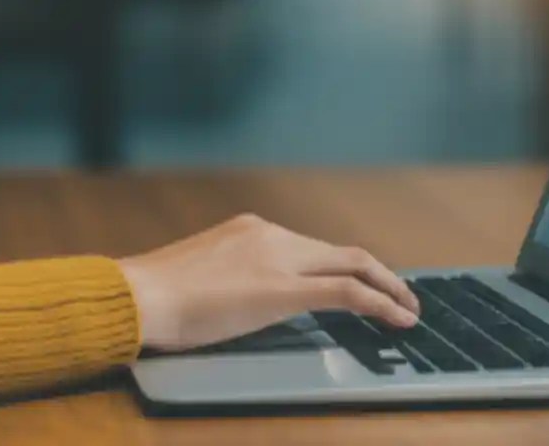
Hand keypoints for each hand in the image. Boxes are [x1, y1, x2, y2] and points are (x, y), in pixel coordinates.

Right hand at [117, 214, 419, 350]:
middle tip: (402, 295)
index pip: (310, 246)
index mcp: (249, 229)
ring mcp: (279, 258)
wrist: (140, 295)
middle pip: (342, 251)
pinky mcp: (284, 289)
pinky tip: (398, 318)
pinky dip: (381, 303)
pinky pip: (348, 292)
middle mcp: (270, 234)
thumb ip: (229, 277)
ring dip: (388, 288)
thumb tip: (242, 297)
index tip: (360, 282)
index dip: (342, 265)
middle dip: (380, 274)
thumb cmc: (156, 295)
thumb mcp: (200, 275)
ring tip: (407, 311)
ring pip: (353, 265)